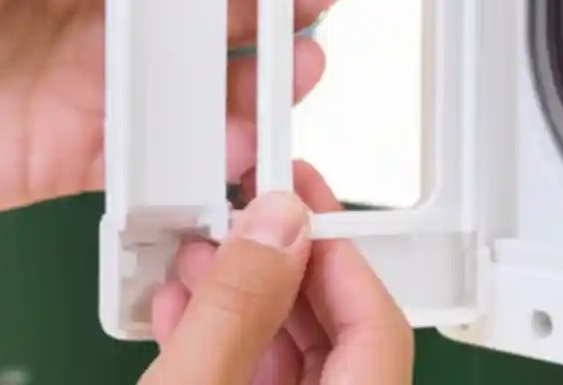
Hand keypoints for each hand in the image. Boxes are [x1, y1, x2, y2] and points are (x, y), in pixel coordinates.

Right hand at [142, 162, 413, 384]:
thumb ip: (235, 310)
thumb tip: (273, 227)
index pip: (379, 322)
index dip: (336, 250)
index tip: (297, 197)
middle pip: (337, 333)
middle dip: (279, 268)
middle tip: (244, 215)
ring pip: (291, 359)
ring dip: (243, 303)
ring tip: (199, 258)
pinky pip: (256, 383)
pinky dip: (225, 345)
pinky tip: (182, 311)